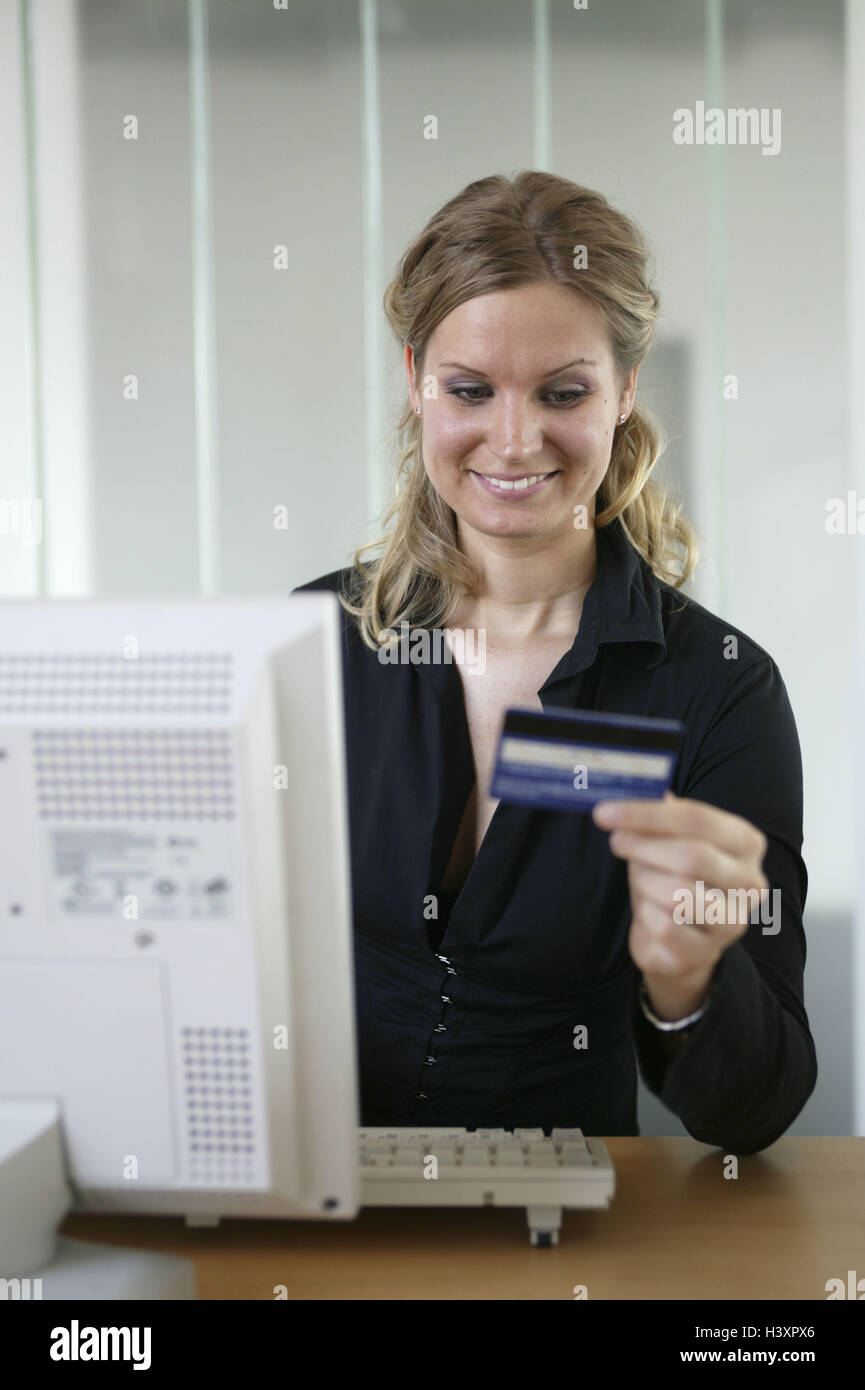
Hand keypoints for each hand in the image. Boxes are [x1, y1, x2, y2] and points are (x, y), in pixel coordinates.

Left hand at [592, 791, 768, 1021]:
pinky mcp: (707, 952)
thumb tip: (644, 790)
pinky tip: (648, 910)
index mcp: (746, 843)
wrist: (680, 943)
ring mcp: (733, 920)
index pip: (699, 819)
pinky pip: (664, 926)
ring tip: (640, 878)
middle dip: (644, 845)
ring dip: (644, 881)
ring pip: (676, 892)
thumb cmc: (673, 879)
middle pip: (691, 855)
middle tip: (615, 840)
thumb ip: (660, 817)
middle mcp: (750, 881)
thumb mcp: (668, 842)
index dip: (648, 814)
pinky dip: (645, 913)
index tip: (606, 812)